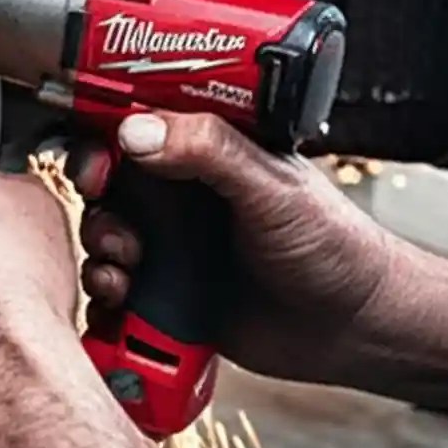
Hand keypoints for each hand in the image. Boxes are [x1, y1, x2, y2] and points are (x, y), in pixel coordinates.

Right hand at [71, 112, 400, 384]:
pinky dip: (106, 293)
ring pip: (104, 231)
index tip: (99, 156)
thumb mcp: (271, 185)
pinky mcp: (167, 292)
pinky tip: (125, 298)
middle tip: (108, 211)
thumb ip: (208, 150)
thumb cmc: (334, 246)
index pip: (138, 119)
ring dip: (99, 246)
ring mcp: (172, 242)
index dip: (104, 129)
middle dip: (94, 191)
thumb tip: (138, 130)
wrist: (353, 328)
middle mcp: (183, 190)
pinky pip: (115, 287)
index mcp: (207, 148)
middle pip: (107, 174)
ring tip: (125, 265)